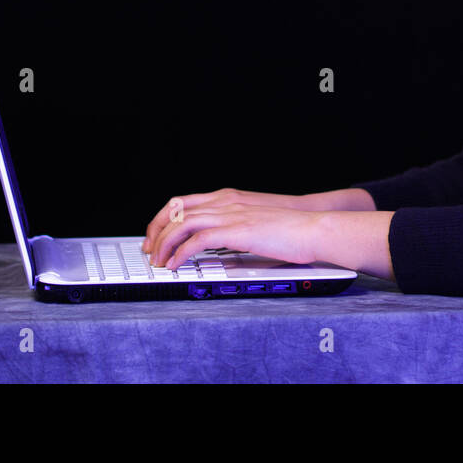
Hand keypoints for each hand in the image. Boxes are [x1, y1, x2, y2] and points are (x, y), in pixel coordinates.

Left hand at [145, 196, 323, 270]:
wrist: (313, 227)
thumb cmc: (291, 228)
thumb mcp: (256, 221)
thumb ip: (234, 226)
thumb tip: (218, 244)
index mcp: (229, 197)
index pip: (183, 201)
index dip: (163, 218)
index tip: (155, 235)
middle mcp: (226, 202)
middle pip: (176, 211)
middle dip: (156, 231)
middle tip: (149, 250)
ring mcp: (231, 214)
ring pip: (182, 224)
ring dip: (164, 244)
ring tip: (158, 261)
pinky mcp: (237, 231)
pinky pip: (197, 241)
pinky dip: (181, 254)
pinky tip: (176, 265)